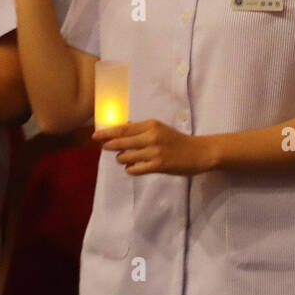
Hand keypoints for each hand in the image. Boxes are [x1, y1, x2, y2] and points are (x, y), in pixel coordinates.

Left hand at [94, 119, 213, 175]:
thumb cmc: (178, 141)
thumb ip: (142, 129)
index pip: (124, 129)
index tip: (95, 135)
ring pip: (125, 157)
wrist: (198, 152)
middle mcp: (152, 136)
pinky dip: (130, 169)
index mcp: (152, 125)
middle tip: (103, 147)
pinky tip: (133, 167)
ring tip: (126, 159)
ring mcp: (154, 152)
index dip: (108, 133)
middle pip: (121, 142)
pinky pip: (135, 169)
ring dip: (121, 159)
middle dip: (109, 145)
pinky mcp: (158, 166)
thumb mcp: (160, 129)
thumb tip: (123, 128)